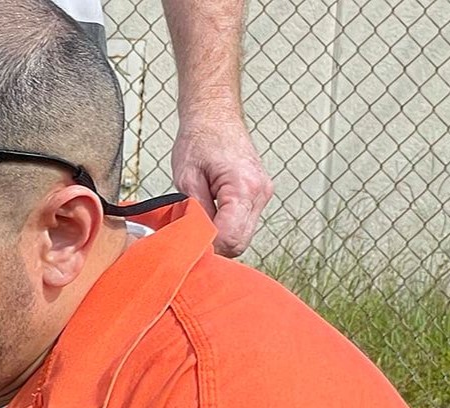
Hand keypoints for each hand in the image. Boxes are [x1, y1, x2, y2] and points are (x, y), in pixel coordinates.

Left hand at [170, 112, 272, 258]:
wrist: (215, 117)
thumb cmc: (200, 140)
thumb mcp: (187, 179)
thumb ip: (195, 212)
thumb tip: (197, 239)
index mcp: (243, 188)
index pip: (229, 238)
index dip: (207, 248)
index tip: (187, 247)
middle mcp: (259, 193)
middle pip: (239, 243)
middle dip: (214, 247)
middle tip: (189, 240)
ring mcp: (262, 195)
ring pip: (242, 236)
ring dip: (220, 237)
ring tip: (198, 225)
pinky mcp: (258, 195)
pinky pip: (243, 223)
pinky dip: (227, 227)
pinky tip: (210, 218)